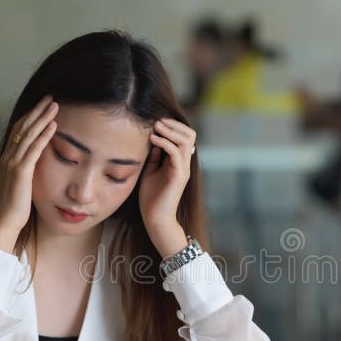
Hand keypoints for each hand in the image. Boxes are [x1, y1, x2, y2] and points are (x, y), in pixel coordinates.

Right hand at [0, 95, 57, 252]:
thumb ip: (26, 171)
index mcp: (8, 158)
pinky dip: (44, 135)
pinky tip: (53, 125)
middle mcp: (8, 157)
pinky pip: (34, 149)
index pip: (19, 130)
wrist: (4, 223)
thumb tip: (36, 165)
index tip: (43, 105)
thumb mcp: (21, 184)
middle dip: (38, 110)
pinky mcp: (21, 172)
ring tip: (55, 105)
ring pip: (29, 134)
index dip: (31, 116)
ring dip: (43, 118)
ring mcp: (13, 163)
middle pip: (24, 126)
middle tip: (51, 97)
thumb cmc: (15, 207)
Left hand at [139, 118, 195, 255]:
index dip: (174, 126)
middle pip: (190, 135)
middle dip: (174, 124)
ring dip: (170, 131)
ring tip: (155, 126)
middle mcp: (184, 164)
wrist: (155, 219)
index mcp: (179, 162)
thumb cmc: (151, 198)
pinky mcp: (178, 176)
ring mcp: (183, 170)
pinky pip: (175, 153)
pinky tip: (152, 139)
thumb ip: (155, 157)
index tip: (157, 121)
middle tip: (158, 121)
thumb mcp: (150, 171)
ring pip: (185, 141)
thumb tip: (154, 140)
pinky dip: (164, 142)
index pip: (185, 136)